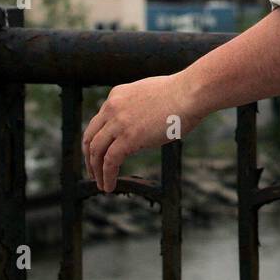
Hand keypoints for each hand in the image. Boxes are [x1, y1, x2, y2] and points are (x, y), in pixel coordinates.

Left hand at [82, 73, 202, 192]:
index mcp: (117, 95)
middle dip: (89, 157)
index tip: (99, 153)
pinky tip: (109, 186)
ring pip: (96, 151)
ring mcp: (118, 122)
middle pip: (90, 136)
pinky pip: (110, 162)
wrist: (190, 92)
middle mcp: (112, 107)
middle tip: (92, 171)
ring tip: (100, 183)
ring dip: (96, 170)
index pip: (98, 122)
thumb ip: (139, 109)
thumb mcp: (151, 96)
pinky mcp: (128, 138)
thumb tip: (143, 127)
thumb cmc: (182, 94)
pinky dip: (106, 176)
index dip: (96, 140)